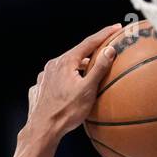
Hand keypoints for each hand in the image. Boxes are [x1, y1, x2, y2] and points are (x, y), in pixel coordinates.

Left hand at [25, 25, 120, 139]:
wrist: (43, 129)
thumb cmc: (66, 112)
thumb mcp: (88, 90)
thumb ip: (99, 68)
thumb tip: (110, 50)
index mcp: (66, 62)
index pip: (89, 43)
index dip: (104, 35)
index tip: (116, 27)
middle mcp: (53, 64)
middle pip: (76, 54)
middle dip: (91, 53)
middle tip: (104, 52)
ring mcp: (45, 76)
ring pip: (65, 67)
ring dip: (78, 67)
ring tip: (88, 74)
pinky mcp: (40, 87)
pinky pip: (57, 78)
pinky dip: (67, 78)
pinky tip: (70, 87)